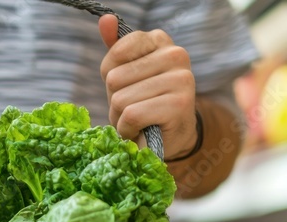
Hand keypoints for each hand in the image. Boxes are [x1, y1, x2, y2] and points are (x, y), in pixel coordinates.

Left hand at [98, 16, 196, 157]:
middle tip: (133, 109)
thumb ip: (116, 49)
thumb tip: (106, 19)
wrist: (170, 138)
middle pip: (115, 79)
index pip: (117, 51)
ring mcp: (181, 79)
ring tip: (138, 120)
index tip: (128, 86)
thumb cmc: (143, 103)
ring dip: (121, 118)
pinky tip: (141, 130)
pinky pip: (131, 115)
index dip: (112, 76)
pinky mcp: (179, 105)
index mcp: (161, 40)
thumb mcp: (126, 75)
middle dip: (116, 101)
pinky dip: (128, 129)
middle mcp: (176, 54)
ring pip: (121, 99)